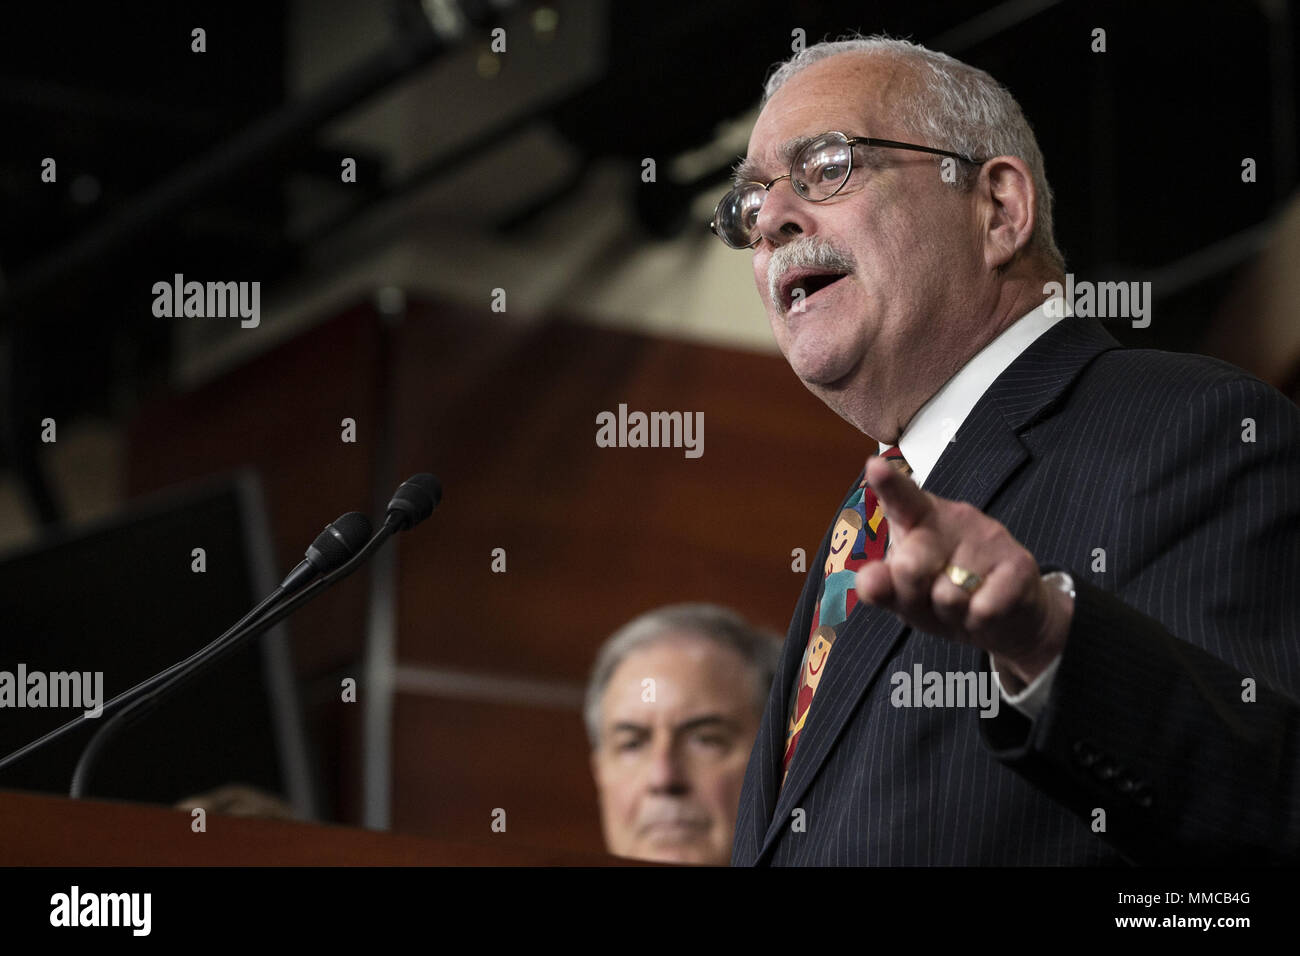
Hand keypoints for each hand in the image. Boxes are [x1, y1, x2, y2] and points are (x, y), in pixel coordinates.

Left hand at [853, 455, 1072, 688]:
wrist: (1009, 618)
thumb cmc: (946, 597)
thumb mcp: (906, 596)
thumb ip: (882, 587)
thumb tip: (866, 581)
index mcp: (920, 518)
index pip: (901, 498)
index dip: (888, 484)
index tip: (875, 467)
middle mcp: (955, 517)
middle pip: (910, 567)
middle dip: (914, 597)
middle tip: (931, 598)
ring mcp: (990, 536)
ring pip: (947, 597)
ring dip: (950, 615)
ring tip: (963, 605)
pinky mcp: (1020, 563)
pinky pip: (982, 610)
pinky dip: (978, 623)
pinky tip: (986, 611)